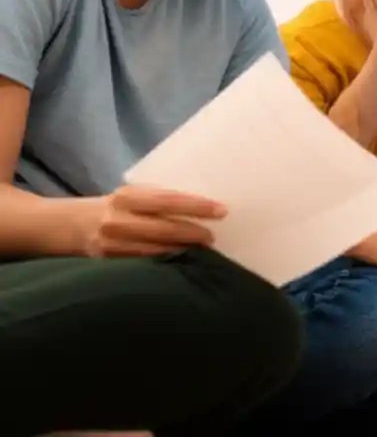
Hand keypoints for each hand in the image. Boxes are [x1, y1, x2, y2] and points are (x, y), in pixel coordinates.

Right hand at [75, 185, 226, 257]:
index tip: (221, 210)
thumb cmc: (114, 207)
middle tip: (213, 237)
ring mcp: (113, 245)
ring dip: (183, 252)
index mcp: (127, 197)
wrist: (69, 225)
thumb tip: (203, 205)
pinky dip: (165, 264)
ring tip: (203, 252)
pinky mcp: (109, 263)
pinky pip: (144, 265)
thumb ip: (159, 198)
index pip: (169, 201)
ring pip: (157, 251)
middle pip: (165, 229)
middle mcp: (119, 220)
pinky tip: (180, 265)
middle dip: (194, 233)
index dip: (197, 207)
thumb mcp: (132, 195)